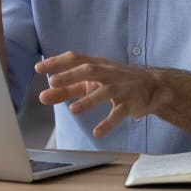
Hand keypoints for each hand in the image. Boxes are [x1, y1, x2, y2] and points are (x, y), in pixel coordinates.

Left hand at [35, 51, 171, 137]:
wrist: (152, 86)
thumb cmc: (114, 81)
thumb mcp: (91, 82)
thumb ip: (67, 89)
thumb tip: (43, 96)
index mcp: (96, 64)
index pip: (75, 58)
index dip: (57, 62)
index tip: (39, 68)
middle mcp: (107, 73)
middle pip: (88, 70)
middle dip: (70, 76)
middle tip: (52, 82)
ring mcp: (120, 87)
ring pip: (105, 92)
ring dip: (89, 101)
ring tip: (73, 110)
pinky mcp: (130, 103)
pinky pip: (119, 113)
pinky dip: (108, 123)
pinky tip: (97, 132)